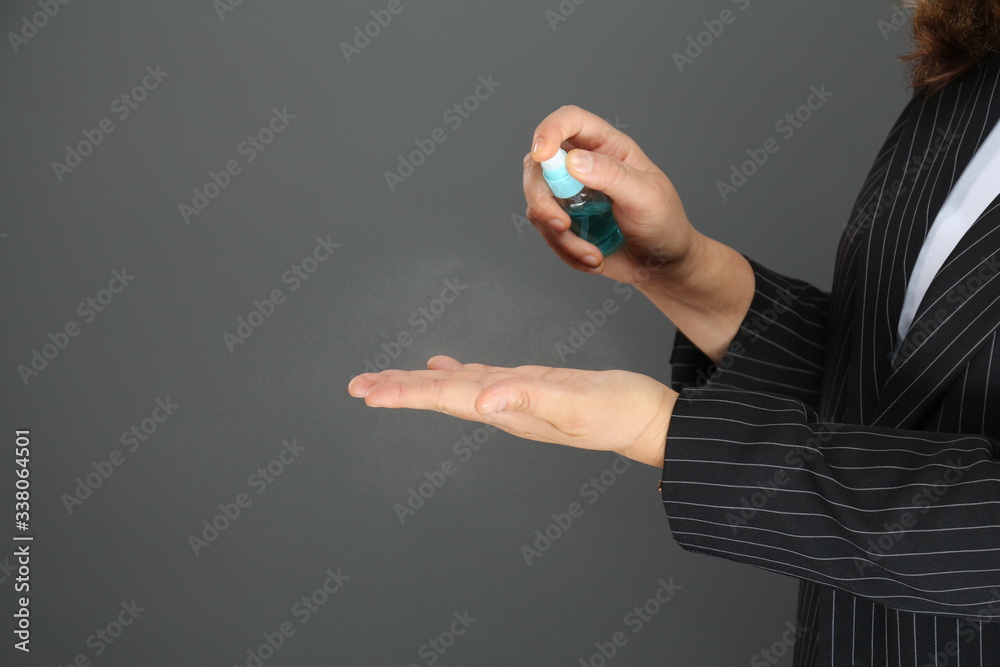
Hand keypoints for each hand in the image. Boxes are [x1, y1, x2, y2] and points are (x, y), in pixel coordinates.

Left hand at [347, 355, 676, 467]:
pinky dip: (457, 371)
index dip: (405, 395)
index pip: (445, 398)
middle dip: (398, 390)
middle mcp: (503, 406)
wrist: (647, 419)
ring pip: (456, 386)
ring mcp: (515, 398)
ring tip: (387, 379)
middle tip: (358, 387)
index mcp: (506, 409)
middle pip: (441, 395)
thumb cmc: (617, 412)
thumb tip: (481, 403)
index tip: (367, 394)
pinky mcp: (529, 386)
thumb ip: (528, 401)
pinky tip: (446, 367)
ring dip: (420, 383)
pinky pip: (481, 377)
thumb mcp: (575, 405)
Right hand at [524, 105, 700, 283]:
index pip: (570, 121)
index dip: (549, 131)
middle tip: (562, 225)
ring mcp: (570, 195)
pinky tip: (593, 259)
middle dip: (542, 199)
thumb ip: (611, 175)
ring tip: (592, 253)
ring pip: (537, 203)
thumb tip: (573, 161)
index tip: (542, 156)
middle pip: (538, 165)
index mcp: (607, 147)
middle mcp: (583, 166)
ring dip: (560, 237)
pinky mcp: (563, 221)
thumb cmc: (662, 223)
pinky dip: (565, 251)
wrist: (662, 265)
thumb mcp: (646, 197)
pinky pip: (545, 232)